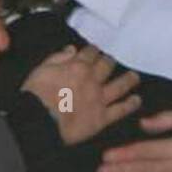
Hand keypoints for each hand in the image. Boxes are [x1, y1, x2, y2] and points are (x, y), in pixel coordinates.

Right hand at [21, 44, 141, 144]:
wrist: (38, 121)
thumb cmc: (34, 96)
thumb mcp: (40, 70)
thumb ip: (57, 58)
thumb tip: (72, 49)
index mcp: (77, 66)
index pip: (90, 52)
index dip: (94, 50)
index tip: (95, 50)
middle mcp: (93, 80)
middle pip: (108, 65)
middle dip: (110, 61)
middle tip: (112, 61)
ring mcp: (100, 99)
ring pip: (120, 85)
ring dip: (129, 80)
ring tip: (134, 77)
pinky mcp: (102, 118)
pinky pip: (120, 110)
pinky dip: (130, 104)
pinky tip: (136, 100)